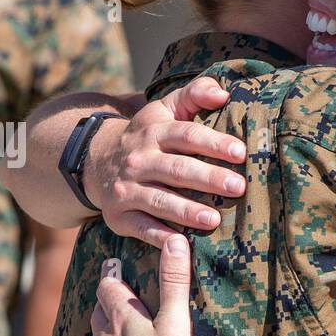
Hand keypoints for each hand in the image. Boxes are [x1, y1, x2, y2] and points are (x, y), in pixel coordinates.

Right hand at [84, 77, 246, 246]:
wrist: (95, 161)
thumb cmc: (146, 137)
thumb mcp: (163, 110)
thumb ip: (194, 95)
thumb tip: (223, 92)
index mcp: (153, 132)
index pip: (186, 134)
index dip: (213, 143)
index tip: (240, 152)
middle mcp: (138, 160)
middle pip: (176, 169)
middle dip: (208, 178)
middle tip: (238, 187)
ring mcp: (126, 189)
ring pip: (158, 200)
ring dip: (186, 210)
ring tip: (213, 219)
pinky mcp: (119, 216)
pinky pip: (141, 227)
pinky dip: (159, 236)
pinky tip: (181, 244)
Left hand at [86, 236, 194, 335]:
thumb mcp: (176, 326)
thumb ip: (175, 284)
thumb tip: (176, 241)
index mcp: (122, 323)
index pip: (110, 289)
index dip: (111, 275)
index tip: (112, 264)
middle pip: (99, 317)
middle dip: (105, 304)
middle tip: (111, 295)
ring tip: (109, 335)